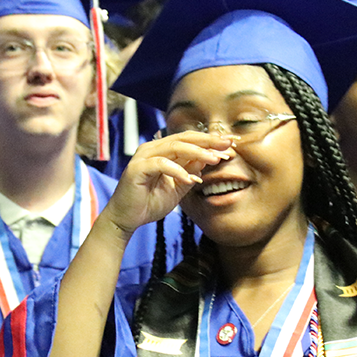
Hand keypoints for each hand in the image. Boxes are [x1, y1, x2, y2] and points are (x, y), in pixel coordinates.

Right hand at [103, 131, 234, 234]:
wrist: (126, 219)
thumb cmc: (150, 203)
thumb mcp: (178, 188)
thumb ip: (191, 173)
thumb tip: (208, 159)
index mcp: (162, 151)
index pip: (190, 140)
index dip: (210, 141)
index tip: (230, 145)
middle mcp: (152, 148)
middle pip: (184, 138)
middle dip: (208, 141)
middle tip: (227, 145)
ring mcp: (143, 157)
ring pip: (174, 147)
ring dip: (197, 153)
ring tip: (214, 159)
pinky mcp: (137, 168)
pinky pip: (161, 164)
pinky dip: (177, 170)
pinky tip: (190, 179)